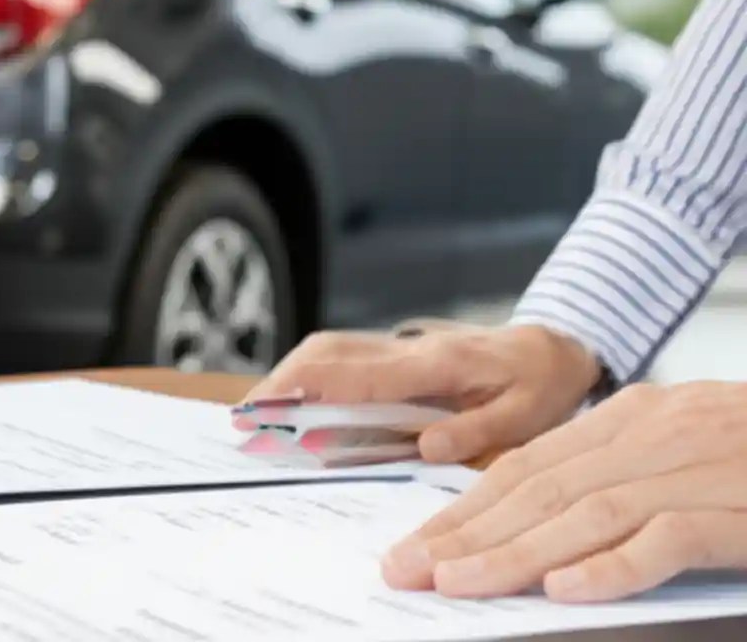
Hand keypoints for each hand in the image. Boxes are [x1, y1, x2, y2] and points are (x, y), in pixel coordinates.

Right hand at [243, 322, 602, 463]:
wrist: (552, 347)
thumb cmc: (539, 386)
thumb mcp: (527, 417)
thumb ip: (476, 432)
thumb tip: (424, 447)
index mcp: (438, 365)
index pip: (359, 374)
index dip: (308, 389)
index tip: (266, 408)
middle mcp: (409, 349)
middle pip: (328, 353)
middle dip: (280, 381)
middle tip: (243, 419)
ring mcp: (398, 347)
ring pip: (329, 350)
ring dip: (288, 376)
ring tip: (255, 414)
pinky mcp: (394, 354)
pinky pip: (342, 358)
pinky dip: (309, 376)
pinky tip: (292, 403)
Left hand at [382, 382, 746, 602]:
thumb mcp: (678, 454)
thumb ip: (615, 479)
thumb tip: (536, 530)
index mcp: (636, 416)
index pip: (528, 465)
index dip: (465, 506)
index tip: (415, 544)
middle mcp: (659, 431)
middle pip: (543, 487)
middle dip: (467, 533)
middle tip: (410, 571)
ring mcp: (703, 465)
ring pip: (589, 510)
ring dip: (516, 552)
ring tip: (460, 584)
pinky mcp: (746, 505)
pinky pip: (671, 535)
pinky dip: (614, 564)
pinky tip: (565, 587)